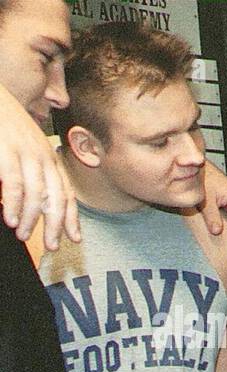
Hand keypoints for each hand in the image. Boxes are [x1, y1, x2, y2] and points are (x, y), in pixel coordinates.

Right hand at [0, 84, 79, 248]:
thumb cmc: (4, 125)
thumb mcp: (26, 148)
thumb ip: (34, 173)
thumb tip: (37, 202)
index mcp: (50, 158)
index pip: (66, 193)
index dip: (72, 217)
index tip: (75, 238)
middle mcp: (43, 157)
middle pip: (56, 198)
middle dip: (56, 224)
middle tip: (52, 246)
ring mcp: (25, 153)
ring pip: (36, 194)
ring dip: (31, 218)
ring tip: (24, 234)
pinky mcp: (6, 152)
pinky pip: (14, 183)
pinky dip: (13, 203)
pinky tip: (10, 218)